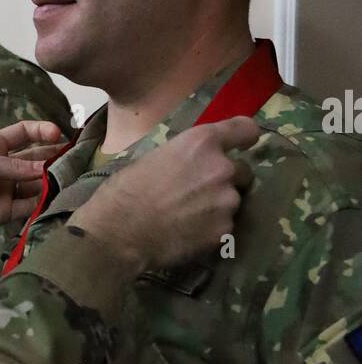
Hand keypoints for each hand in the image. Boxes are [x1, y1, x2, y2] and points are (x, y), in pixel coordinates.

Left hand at [0, 120, 65, 233]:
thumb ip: (14, 166)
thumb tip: (46, 169)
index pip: (23, 133)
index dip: (41, 131)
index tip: (59, 135)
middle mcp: (3, 167)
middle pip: (35, 159)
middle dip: (54, 157)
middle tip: (76, 158)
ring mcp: (5, 190)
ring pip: (36, 184)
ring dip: (52, 181)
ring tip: (72, 178)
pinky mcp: (5, 213)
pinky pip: (29, 207)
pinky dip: (43, 203)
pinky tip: (57, 198)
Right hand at [75, 116, 258, 273]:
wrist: (119, 233)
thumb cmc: (125, 191)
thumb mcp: (156, 157)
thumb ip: (186, 157)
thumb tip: (192, 164)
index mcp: (203, 142)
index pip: (245, 129)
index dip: (245, 137)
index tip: (243, 145)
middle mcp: (222, 168)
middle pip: (242, 171)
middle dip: (227, 180)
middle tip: (200, 193)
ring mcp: (227, 201)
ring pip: (233, 201)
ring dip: (218, 206)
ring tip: (189, 217)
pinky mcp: (224, 230)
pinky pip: (225, 226)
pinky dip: (211, 230)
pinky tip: (188, 233)